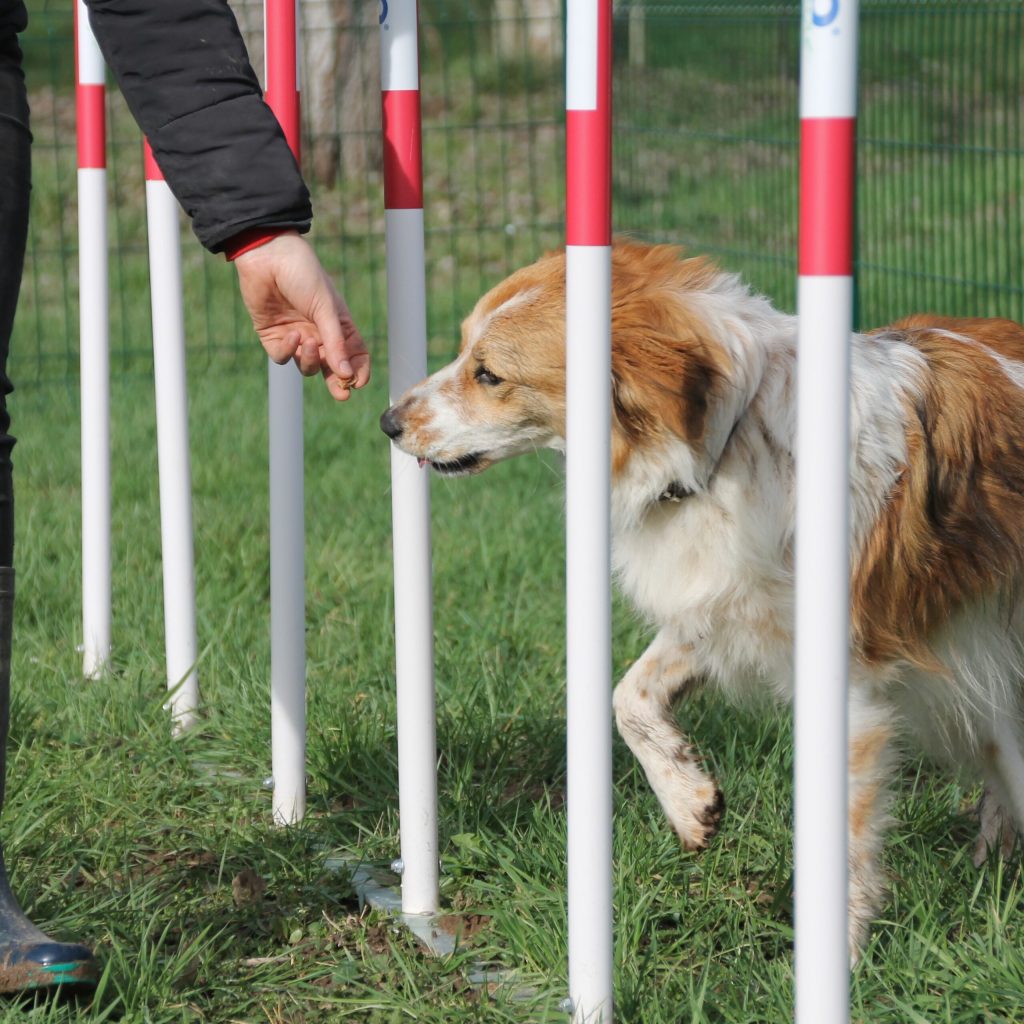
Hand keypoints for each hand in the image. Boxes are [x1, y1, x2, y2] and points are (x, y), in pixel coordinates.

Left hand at [233, 231, 370, 399]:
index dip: (358, 371)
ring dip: (310, 360)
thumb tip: (346, 374)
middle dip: (337, 383)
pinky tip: (292, 334)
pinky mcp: (273, 337)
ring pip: (307, 366)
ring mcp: (296, 338)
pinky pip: (283, 357)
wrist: (268, 256)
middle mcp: (319, 335)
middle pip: (331, 369)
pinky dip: (288, 350)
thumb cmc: (304, 275)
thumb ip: (335, 343)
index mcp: (339, 326)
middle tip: (341, 394)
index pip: (354, 356)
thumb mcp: (326, 308)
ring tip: (308, 342)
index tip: (357, 382)